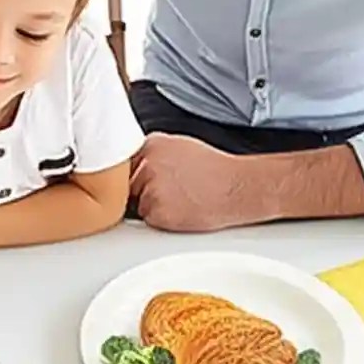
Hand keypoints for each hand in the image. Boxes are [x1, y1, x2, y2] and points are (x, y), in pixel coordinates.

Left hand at [129, 133, 272, 231]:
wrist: (237, 188)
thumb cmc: (214, 170)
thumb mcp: (180, 146)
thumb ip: (153, 153)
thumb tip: (136, 164)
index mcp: (152, 144)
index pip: (126, 163)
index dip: (138, 175)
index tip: (155, 179)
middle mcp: (148, 163)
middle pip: (128, 184)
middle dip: (142, 190)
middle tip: (173, 190)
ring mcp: (150, 186)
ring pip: (137, 203)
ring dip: (152, 206)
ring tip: (180, 199)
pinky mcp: (156, 210)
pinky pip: (148, 219)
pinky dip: (161, 219)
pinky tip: (182, 209)